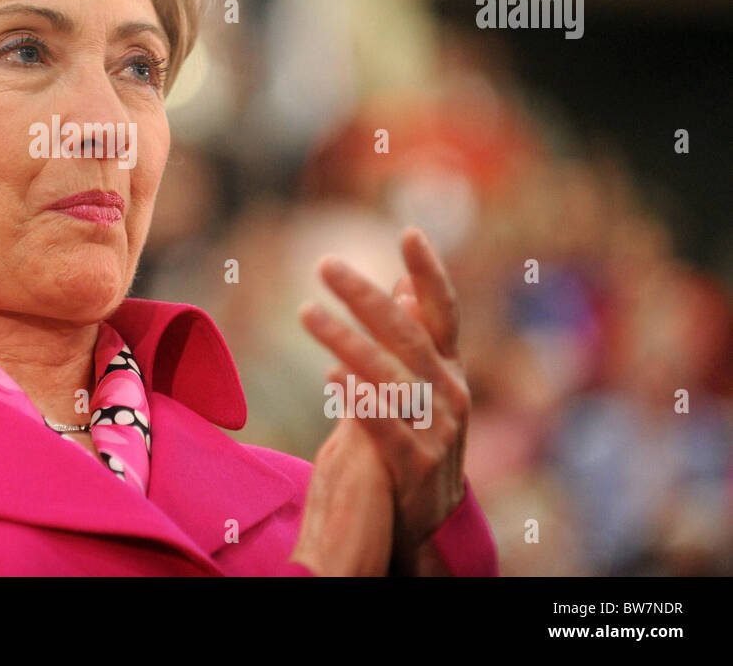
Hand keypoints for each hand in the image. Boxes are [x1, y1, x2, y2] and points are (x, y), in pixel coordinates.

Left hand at [298, 227, 471, 565]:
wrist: (426, 523)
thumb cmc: (413, 441)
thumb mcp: (418, 386)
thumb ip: (412, 337)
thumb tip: (402, 284)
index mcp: (447, 370)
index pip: (444, 312)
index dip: (430, 273)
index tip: (410, 232)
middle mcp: (449, 393)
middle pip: (408, 334)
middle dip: (365, 296)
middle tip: (325, 264)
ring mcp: (437, 431)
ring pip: (390, 376)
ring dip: (347, 340)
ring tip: (306, 312)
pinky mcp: (416, 466)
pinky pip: (384, 427)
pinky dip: (358, 400)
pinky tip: (330, 377)